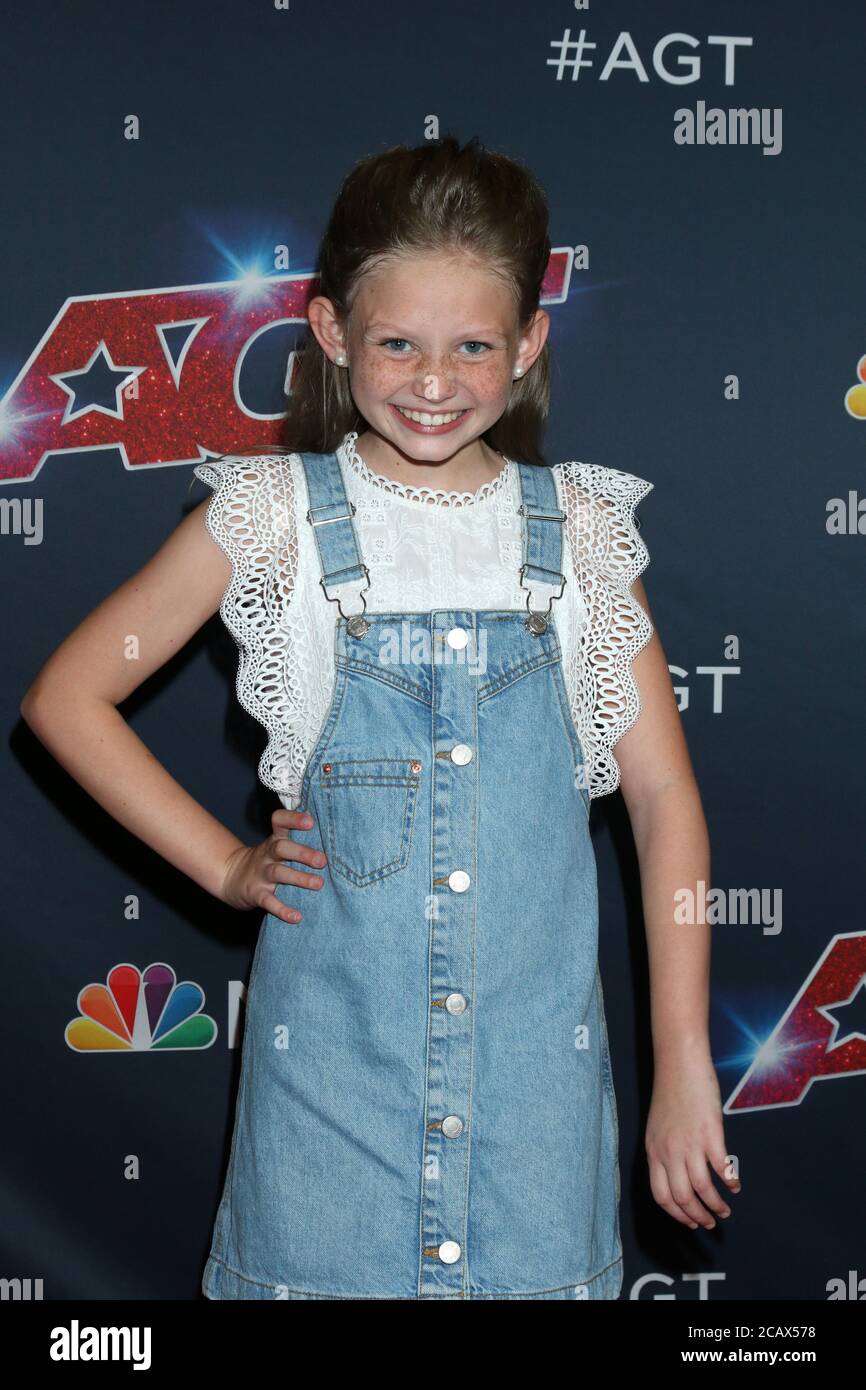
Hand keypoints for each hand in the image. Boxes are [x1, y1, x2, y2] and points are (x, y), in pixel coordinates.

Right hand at [219, 809, 327, 923]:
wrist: (231, 877)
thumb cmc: (267, 860)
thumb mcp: (277, 845)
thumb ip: (299, 841)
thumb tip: (336, 839)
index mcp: (275, 839)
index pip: (280, 821)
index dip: (293, 819)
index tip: (310, 821)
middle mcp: (268, 854)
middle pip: (281, 847)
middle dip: (302, 853)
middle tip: (323, 860)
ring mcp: (261, 874)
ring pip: (278, 873)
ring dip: (299, 878)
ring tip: (318, 884)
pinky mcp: (256, 894)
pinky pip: (269, 901)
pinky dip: (282, 910)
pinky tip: (296, 917)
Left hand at [645, 1052, 740, 1229]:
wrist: (679, 1063)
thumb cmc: (671, 1092)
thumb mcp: (657, 1127)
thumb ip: (664, 1151)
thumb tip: (677, 1174)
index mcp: (653, 1151)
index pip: (661, 1196)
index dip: (677, 1214)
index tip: (689, 1222)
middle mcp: (668, 1152)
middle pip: (682, 1198)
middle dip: (698, 1217)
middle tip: (711, 1223)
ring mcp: (689, 1144)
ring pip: (702, 1189)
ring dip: (715, 1205)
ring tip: (725, 1210)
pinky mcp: (709, 1133)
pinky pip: (721, 1168)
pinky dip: (730, 1181)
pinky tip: (735, 1185)